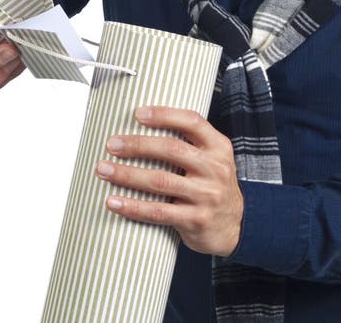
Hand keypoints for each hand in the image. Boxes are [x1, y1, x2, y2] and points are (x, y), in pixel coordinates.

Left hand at [95, 106, 243, 255]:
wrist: (237, 226)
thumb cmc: (214, 186)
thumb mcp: (213, 158)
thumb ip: (190, 143)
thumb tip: (145, 127)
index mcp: (218, 146)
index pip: (192, 121)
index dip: (165, 115)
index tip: (139, 114)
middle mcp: (214, 168)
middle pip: (172, 149)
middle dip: (138, 145)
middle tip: (112, 144)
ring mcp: (206, 195)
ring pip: (160, 181)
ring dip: (128, 175)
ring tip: (104, 170)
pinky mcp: (195, 220)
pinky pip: (158, 212)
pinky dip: (133, 207)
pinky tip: (114, 202)